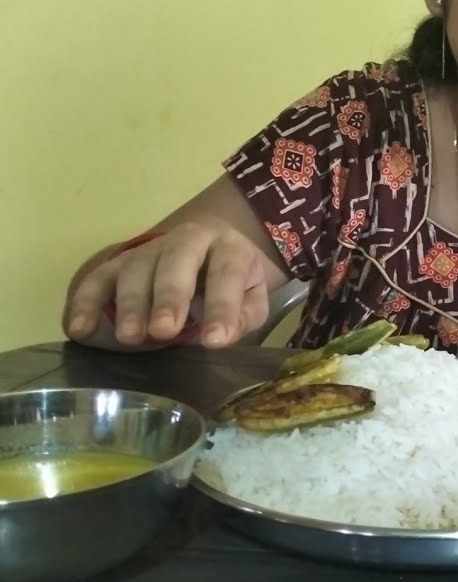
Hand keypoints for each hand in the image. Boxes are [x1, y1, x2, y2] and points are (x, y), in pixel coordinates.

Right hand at [65, 222, 272, 347]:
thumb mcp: (253, 297)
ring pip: (135, 270)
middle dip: (168, 297)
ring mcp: (150, 250)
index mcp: (228, 246)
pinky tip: (80, 329)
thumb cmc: (233, 282)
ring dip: (130, 304)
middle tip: (163, 331)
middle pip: (175, 262)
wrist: (209, 253)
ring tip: (130, 337)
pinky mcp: (119, 263)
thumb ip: (244, 315)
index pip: (226, 273)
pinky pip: (98, 278)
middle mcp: (187, 240)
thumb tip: (221, 336)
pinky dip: (86, 302)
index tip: (214, 341)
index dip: (221, 307)